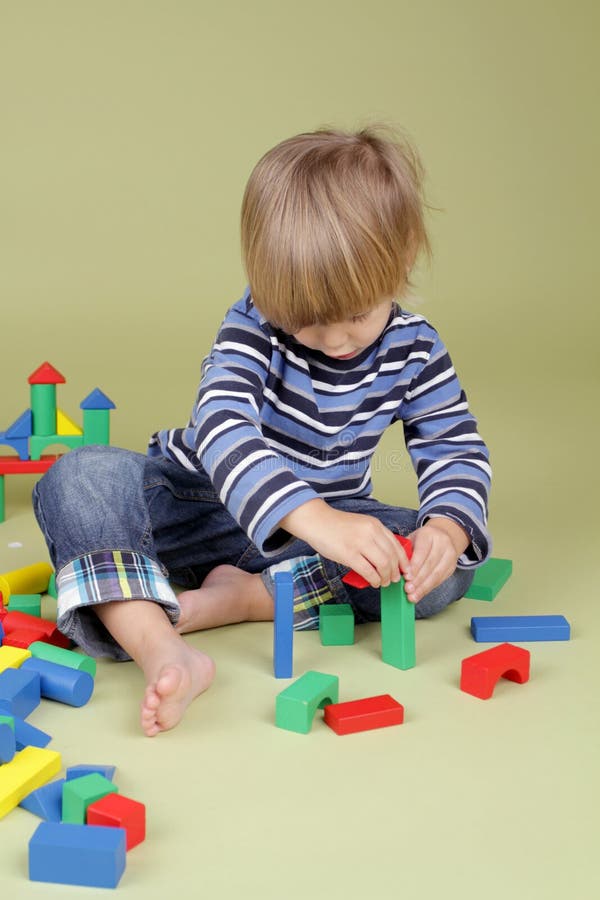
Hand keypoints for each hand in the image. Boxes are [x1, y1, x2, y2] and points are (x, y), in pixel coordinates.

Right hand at [279, 499, 408, 588]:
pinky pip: (368, 571)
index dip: (403, 561)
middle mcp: (371, 532)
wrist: (317, 521)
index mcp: (375, 525)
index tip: (405, 570)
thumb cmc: (337, 525)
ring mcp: (360, 543)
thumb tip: (387, 557)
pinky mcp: (349, 554)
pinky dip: (374, 580)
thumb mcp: (361, 525)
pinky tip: (373, 582)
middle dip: (396, 572)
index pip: (397, 545)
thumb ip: (374, 536)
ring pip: (383, 565)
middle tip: (394, 579)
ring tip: (383, 582)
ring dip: (386, 577)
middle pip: (392, 557)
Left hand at [403, 518, 468, 602]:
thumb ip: (406, 553)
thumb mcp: (412, 540)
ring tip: (412, 596)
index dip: (414, 566)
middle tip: (408, 589)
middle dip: (418, 579)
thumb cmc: (422, 540)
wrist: (442, 536)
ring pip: (436, 574)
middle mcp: (442, 543)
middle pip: (430, 564)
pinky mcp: (452, 566)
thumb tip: (397, 570)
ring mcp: (450, 555)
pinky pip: (440, 580)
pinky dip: (428, 588)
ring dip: (423, 587)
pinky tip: (420, 594)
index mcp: (429, 534)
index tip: (406, 577)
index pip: (422, 551)